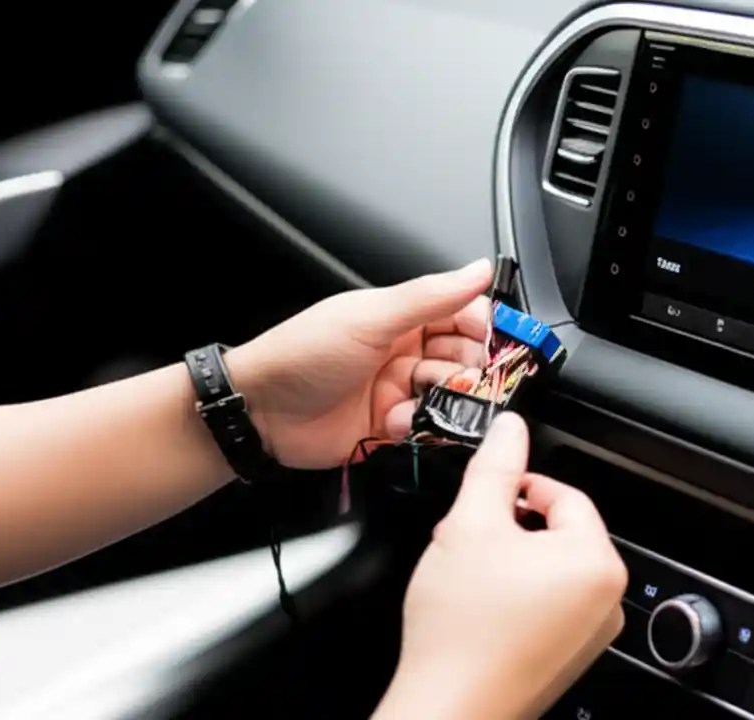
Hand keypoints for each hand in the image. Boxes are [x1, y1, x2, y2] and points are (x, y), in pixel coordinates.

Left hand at [224, 258, 492, 468]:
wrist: (261, 411)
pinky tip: (393, 419)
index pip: (465, 314)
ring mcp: (401, 389)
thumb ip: (431, 296)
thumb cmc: (303, 354)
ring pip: (453, 395)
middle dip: (467, 368)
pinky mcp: (394, 426)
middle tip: (451, 374)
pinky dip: (418, 425)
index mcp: (404, 316)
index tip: (492, 340)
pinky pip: (430, 428)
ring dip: (441, 399)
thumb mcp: (371, 318)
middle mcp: (407, 351)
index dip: (483, 327)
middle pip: (467, 357)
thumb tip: (480, 270)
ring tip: (413, 397)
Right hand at [376, 414, 626, 719]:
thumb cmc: (462, 631)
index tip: (486, 496)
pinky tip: (475, 607)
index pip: (565, 495)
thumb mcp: (470, 525)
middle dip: (509, 527)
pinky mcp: (567, 657)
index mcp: (597, 561)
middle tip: (466, 538)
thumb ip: (494, 467)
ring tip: (466, 575)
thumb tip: (511, 429)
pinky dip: (513, 596)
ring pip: (548, 569)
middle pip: (558, 532)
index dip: (518, 489)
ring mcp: (589, 633)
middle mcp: (606, 599)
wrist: (449, 710)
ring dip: (507, 560)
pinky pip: (546, 606)